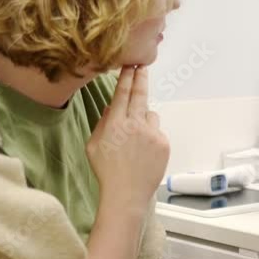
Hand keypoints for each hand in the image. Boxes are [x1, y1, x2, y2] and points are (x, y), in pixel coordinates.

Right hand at [86, 66, 169, 210]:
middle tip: (142, 67)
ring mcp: (152, 133)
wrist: (126, 194)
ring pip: (150, 115)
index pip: (121, 94)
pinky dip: (152, 137)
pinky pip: (158, 132)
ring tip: (135, 142)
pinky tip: (144, 153)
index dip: (126, 77)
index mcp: (115, 124)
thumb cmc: (107, 172)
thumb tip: (112, 107)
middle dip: (141, 79)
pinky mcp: (164, 143)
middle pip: (140, 95)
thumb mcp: (93, 146)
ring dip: (144, 121)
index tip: (130, 64)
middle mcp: (135, 125)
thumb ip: (103, 123)